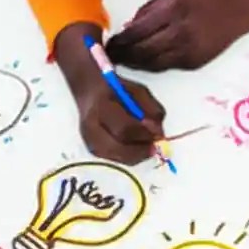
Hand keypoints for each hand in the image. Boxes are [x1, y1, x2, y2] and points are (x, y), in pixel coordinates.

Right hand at [53, 23, 167, 164]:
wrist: (89, 91)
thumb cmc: (115, 89)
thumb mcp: (138, 91)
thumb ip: (151, 109)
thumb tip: (158, 132)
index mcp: (100, 107)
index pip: (123, 128)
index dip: (143, 134)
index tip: (158, 134)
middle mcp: (90, 127)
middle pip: (117, 148)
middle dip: (140, 150)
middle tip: (154, 146)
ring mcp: (89, 141)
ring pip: (117, 157)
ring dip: (136, 155)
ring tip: (147, 147)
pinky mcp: (92, 149)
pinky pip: (115, 159)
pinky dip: (129, 156)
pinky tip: (136, 147)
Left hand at [106, 0, 248, 71]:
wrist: (238, 11)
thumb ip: (150, 9)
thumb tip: (128, 28)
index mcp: (173, 10)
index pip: (137, 31)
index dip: (120, 41)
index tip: (109, 44)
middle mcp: (180, 32)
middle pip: (142, 51)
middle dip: (124, 56)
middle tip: (111, 58)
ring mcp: (188, 50)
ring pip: (153, 64)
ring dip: (135, 64)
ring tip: (124, 61)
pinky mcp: (193, 63)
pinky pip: (166, 66)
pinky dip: (151, 65)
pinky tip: (144, 61)